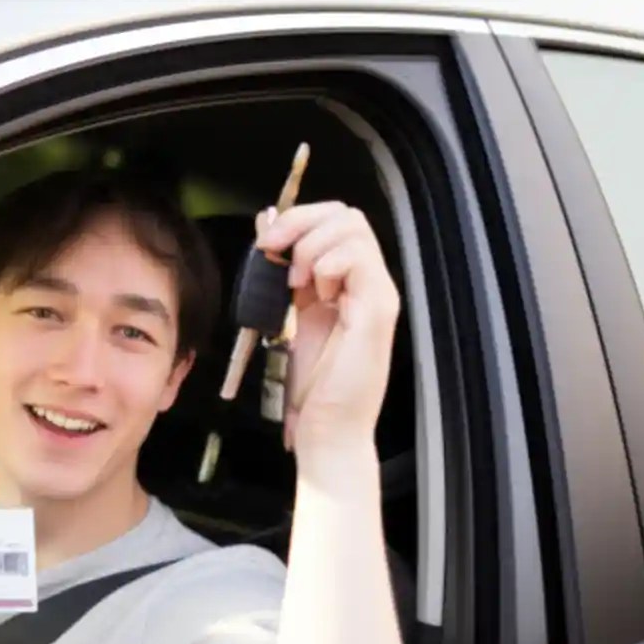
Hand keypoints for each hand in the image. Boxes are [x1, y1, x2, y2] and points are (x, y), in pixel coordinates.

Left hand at [254, 202, 399, 457]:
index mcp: (346, 281)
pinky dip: (327, 265)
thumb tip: (266, 221)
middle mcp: (367, 282)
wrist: (327, 428)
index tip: (266, 243)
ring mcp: (376, 294)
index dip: (297, 219)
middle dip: (301, 222)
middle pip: (346, 215)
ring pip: (353, 228)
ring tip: (296, 283)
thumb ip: (279, 267)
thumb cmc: (310, 382)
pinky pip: (358, 259)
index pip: (334, 219)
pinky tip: (313, 294)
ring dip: (312, 246)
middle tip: (274, 252)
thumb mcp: (283, 311)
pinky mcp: (378, 310)